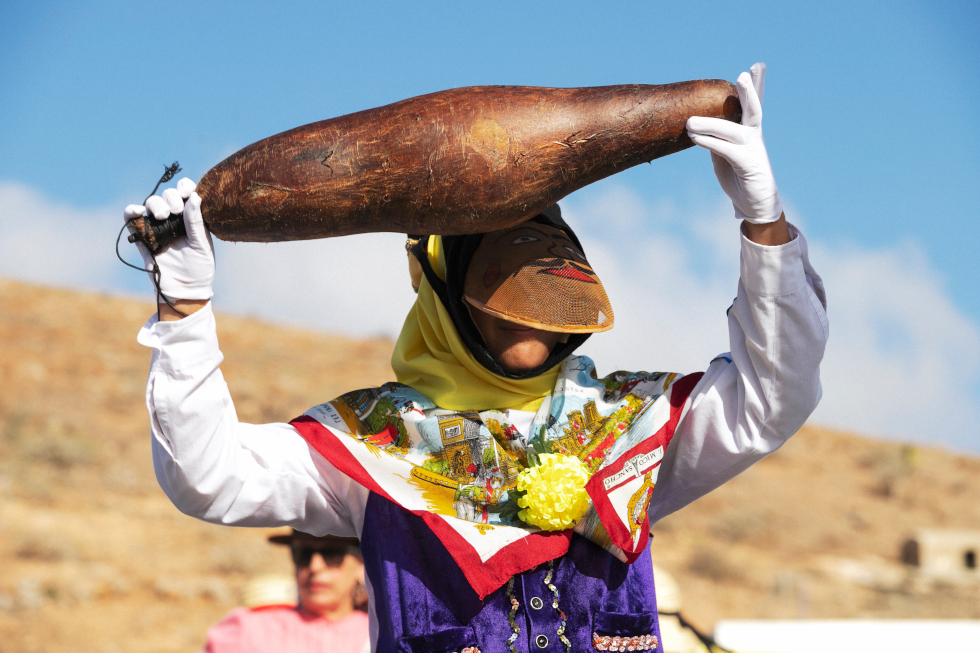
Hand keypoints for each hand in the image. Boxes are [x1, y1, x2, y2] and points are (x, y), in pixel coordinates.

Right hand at [123, 177, 214, 302]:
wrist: (184, 290)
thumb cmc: (199, 268)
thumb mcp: (202, 244)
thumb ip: (195, 222)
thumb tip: (194, 196)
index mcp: (191, 218)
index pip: (186, 193)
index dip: (184, 187)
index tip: (187, 192)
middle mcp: (174, 219)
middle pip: (167, 196)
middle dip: (170, 198)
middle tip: (175, 211)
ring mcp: (157, 227)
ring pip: (151, 204)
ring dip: (155, 204)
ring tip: (162, 216)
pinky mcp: (142, 238)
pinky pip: (132, 220)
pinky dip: (131, 212)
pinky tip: (137, 212)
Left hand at [686, 62, 782, 223]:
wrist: (754, 205)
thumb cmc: (738, 177)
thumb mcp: (723, 155)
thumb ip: (716, 138)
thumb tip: (698, 126)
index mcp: (749, 132)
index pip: (752, 106)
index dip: (756, 87)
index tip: (757, 67)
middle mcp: (754, 137)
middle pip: (753, 110)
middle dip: (750, 92)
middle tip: (743, 75)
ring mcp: (754, 151)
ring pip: (734, 131)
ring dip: (711, 124)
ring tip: (690, 121)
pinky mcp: (749, 166)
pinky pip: (728, 151)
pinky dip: (711, 143)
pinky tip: (696, 139)